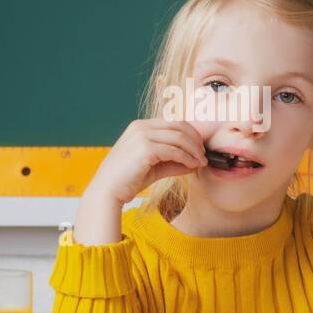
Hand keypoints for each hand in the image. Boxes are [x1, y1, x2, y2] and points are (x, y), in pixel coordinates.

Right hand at [85, 117, 208, 207]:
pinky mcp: (145, 149)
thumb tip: (195, 162)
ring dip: (194, 150)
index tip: (200, 148)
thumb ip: (173, 161)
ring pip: (179, 137)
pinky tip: (192, 166)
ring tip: (201, 162)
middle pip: (179, 126)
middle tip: (204, 155)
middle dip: (196, 140)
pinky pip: (174, 151)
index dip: (191, 133)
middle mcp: (141, 127)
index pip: (173, 122)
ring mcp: (142, 136)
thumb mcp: (154, 167)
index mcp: (140, 126)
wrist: (107, 191)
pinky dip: (187, 158)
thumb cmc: (128, 180)